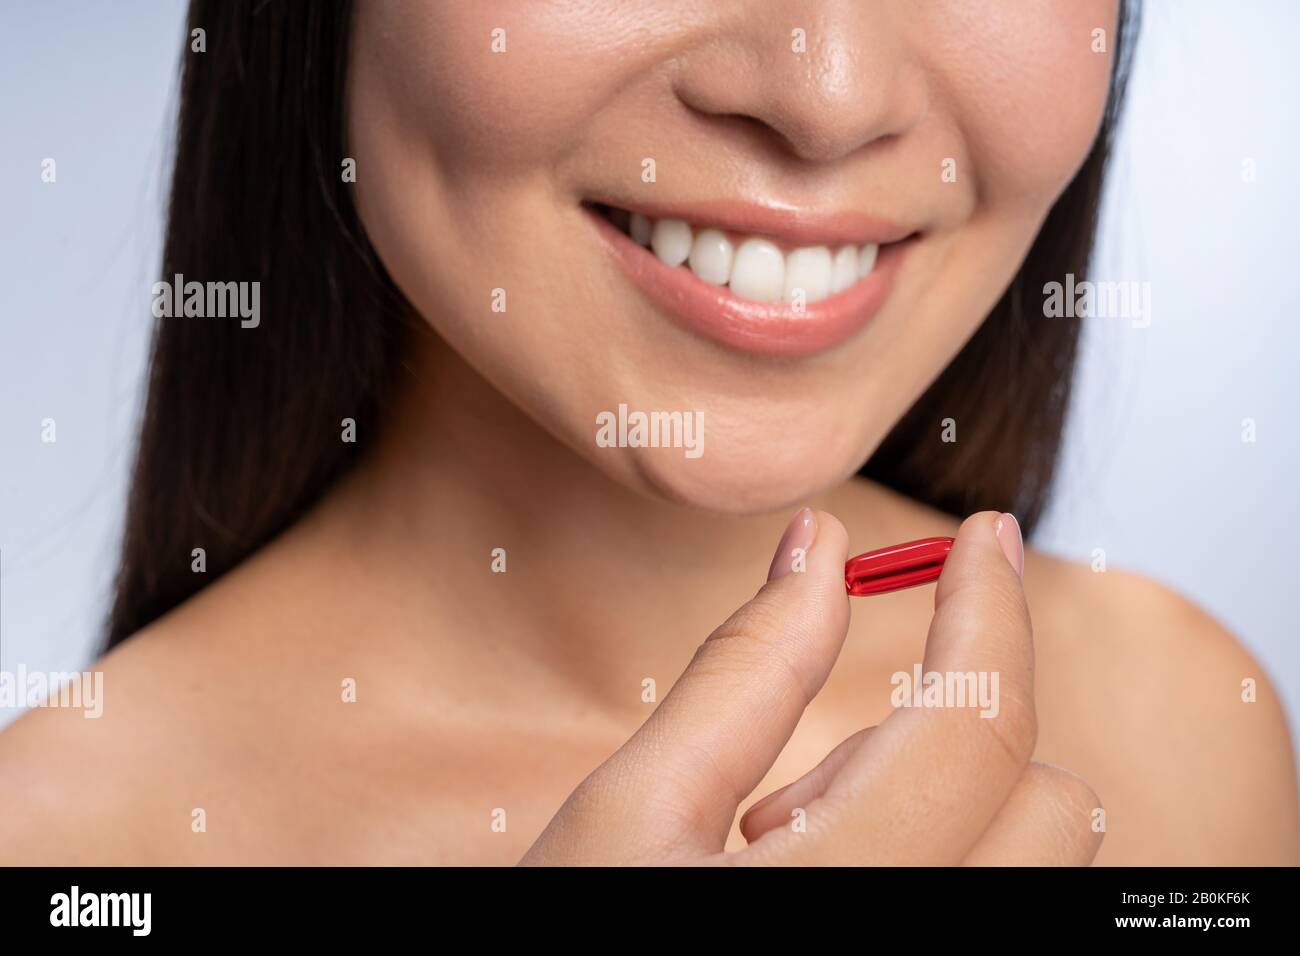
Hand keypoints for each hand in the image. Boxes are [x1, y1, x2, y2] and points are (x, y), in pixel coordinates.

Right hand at [521, 510, 1102, 864]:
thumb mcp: (631, 816)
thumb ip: (742, 675)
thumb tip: (813, 551)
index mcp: (851, 894)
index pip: (978, 722)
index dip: (987, 607)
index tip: (983, 536)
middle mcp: (931, 942)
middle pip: (1047, 801)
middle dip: (945, 738)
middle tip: (800, 774)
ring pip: (1034, 861)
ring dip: (941, 809)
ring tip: (791, 844)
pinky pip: (992, 897)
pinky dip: (936, 860)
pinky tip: (822, 881)